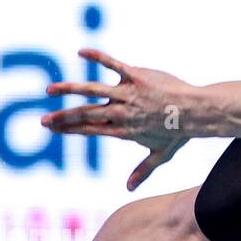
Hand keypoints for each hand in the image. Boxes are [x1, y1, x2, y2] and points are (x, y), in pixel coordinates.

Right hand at [42, 49, 193, 190]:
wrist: (197, 113)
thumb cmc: (180, 133)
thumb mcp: (161, 154)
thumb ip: (143, 170)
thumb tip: (129, 188)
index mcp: (124, 130)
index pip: (92, 130)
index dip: (70, 130)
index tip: (53, 129)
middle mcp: (122, 113)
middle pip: (87, 115)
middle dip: (63, 118)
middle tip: (43, 120)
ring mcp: (128, 94)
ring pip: (93, 90)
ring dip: (70, 90)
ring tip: (51, 90)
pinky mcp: (137, 76)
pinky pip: (114, 64)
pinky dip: (98, 57)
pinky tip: (81, 51)